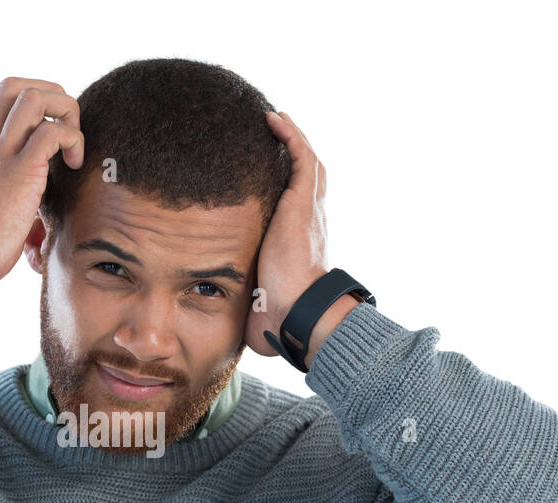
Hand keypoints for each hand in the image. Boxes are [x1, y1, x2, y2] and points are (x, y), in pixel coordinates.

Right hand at [0, 77, 83, 286]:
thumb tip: (25, 216)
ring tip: (71, 150)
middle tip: (65, 133)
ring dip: (65, 113)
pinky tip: (74, 166)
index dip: (35, 104)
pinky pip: (52, 133)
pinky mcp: (20, 173)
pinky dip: (72, 140)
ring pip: (35, 97)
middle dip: (52, 98)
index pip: (2, 100)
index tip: (50, 134)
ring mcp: (1, 156)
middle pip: (16, 86)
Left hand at [245, 111, 333, 356]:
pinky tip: (274, 119)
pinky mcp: (303, 202)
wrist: (297, 312)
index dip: (289, 186)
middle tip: (275, 134)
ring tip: (274, 118)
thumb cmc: (281, 316)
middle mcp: (311, 221)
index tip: (271, 173)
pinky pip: (301, 158)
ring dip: (293, 138)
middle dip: (295, 153)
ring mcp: (310, 210)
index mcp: (302, 242)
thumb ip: (255, 301)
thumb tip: (245, 328)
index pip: (299, 206)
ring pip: (308, 162)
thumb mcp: (263, 301)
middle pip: (308, 178)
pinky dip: (291, 136)